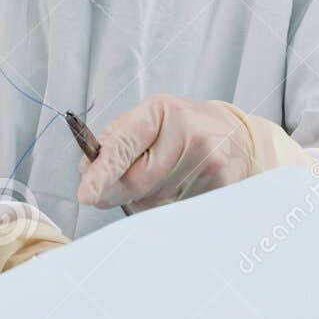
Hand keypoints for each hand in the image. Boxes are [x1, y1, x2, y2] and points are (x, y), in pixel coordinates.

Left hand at [77, 95, 253, 211]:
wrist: (233, 133)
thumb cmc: (178, 128)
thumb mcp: (143, 122)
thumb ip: (112, 144)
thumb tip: (88, 171)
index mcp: (157, 111)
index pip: (123, 147)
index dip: (102, 174)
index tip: (85, 194)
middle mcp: (186, 131)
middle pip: (136, 182)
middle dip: (117, 191)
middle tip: (116, 187)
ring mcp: (208, 157)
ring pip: (155, 199)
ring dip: (146, 197)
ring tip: (164, 175)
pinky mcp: (223, 181)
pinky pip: (178, 207)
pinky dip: (169, 204)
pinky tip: (181, 184)